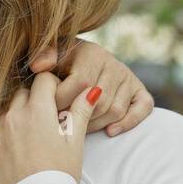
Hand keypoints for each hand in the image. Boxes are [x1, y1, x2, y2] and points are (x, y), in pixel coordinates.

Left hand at [0, 72, 102, 183]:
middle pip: (22, 93)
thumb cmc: (59, 175)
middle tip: (46, 120)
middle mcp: (13, 117)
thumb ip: (81, 111)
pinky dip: (5, 135)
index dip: (53, 87)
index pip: (43, 80)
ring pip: (6, 111)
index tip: (58, 101)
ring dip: (18, 116)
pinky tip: (18, 151)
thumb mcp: (75, 142)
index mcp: (37, 111)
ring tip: (31, 137)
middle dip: (35, 100)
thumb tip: (90, 90)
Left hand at [27, 41, 152, 135]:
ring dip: (95, 124)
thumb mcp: (51, 60)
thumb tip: (39, 65)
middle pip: (98, 99)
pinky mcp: (140, 91)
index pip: (80, 82)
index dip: (63, 100)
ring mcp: (128, 77)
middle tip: (62, 124)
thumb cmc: (60, 68)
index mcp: (91, 52)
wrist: (80, 70)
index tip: (50, 110)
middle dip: (77, 116)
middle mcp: (113, 62)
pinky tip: (109, 132)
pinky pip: (143, 108)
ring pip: (116, 109)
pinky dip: (127, 122)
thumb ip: (44, 58)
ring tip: (77, 129)